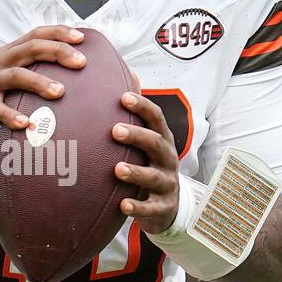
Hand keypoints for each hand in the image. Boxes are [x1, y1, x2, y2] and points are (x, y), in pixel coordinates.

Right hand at [0, 25, 85, 145]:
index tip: (81, 37)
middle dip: (57, 52)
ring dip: (39, 82)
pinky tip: (27, 123)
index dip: (58, 33)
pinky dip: (12, 115)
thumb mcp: (5, 77)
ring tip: (59, 92)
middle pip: (30, 49)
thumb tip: (66, 79)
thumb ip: (29, 73)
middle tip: (80, 62)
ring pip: (15, 75)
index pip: (35, 35)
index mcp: (8, 54)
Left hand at [112, 92, 179, 234]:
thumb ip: (137, 114)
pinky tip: (123, 206)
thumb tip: (129, 73)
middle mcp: (167, 159)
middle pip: (155, 143)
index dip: (142, 106)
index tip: (123, 97)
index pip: (156, 119)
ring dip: (136, 172)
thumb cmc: (149, 165)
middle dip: (136, 136)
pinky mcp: (163, 207)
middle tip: (114, 130)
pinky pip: (151, 208)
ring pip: (153, 177)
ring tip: (117, 170)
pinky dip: (138, 208)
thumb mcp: (147, 141)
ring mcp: (167, 183)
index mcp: (162, 140)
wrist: (167, 207)